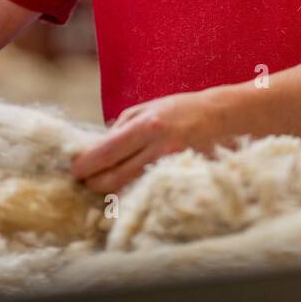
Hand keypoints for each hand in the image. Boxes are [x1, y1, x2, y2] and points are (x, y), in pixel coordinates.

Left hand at [70, 88, 235, 194]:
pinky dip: (134, 194)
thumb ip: (122, 126)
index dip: (86, 165)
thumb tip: (97, 147)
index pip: (107, 151)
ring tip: (103, 186)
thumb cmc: (182, 109)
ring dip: (111, 191)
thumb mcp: (149, 107)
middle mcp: (159, 148)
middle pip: (115, 178)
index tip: (75, 171)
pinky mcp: (182, 179)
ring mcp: (172, 166)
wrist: (225, 117)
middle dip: (94, 183)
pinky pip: (150, 192)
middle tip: (85, 183)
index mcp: (147, 125)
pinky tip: (128, 191)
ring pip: (131, 189)